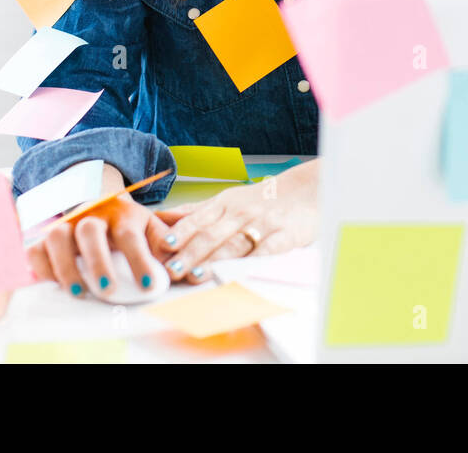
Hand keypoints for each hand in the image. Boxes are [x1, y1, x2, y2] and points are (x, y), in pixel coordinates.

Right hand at [27, 165, 172, 296]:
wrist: (101, 202)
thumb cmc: (130, 224)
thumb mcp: (152, 229)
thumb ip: (167, 248)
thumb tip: (185, 271)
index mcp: (122, 214)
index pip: (130, 236)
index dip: (139, 260)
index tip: (149, 285)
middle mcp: (92, 214)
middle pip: (89, 231)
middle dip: (97, 261)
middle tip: (108, 290)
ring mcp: (67, 223)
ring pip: (57, 235)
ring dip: (65, 265)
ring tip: (79, 293)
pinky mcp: (47, 235)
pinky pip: (36, 247)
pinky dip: (42, 266)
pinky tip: (55, 283)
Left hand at [154, 159, 318, 284]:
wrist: (306, 192)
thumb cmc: (261, 200)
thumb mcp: (226, 200)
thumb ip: (195, 211)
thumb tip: (161, 216)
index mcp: (224, 204)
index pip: (198, 219)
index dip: (180, 233)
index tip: (163, 246)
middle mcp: (240, 213)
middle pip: (212, 235)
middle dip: (190, 253)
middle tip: (172, 269)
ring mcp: (262, 224)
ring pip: (234, 244)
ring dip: (214, 261)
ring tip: (196, 275)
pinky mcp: (284, 237)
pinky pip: (267, 251)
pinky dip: (252, 263)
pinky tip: (239, 273)